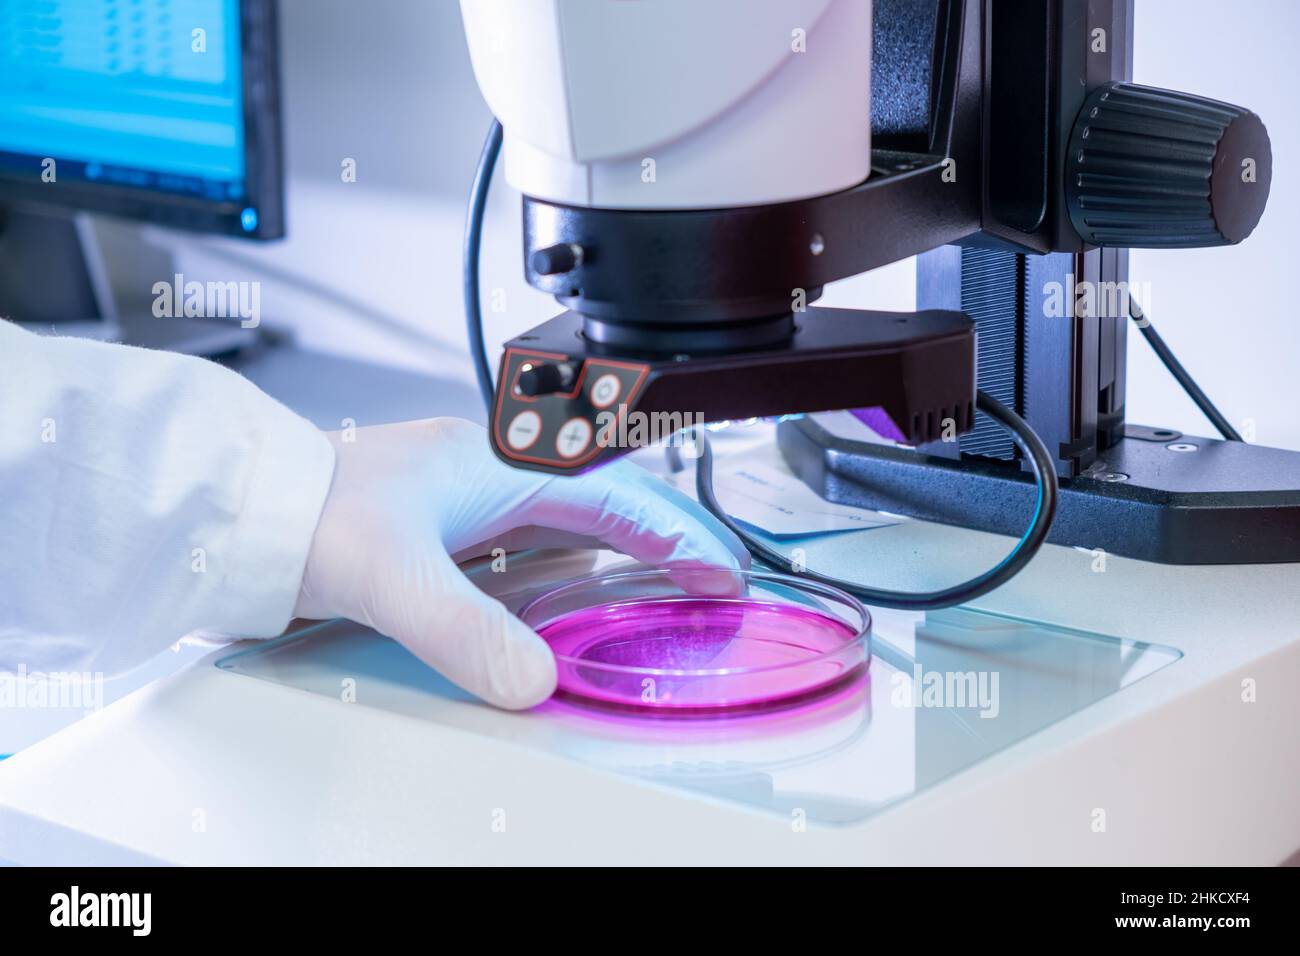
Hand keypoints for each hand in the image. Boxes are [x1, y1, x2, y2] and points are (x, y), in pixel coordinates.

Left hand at [293, 418, 747, 708]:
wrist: (238, 510)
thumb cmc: (305, 515)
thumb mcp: (395, 577)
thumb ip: (465, 630)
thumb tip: (533, 681)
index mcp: (495, 468)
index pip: (612, 500)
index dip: (674, 535)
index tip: (721, 570)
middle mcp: (487, 477)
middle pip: (603, 501)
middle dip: (665, 533)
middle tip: (712, 574)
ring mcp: (463, 501)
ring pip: (568, 519)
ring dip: (621, 546)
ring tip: (665, 579)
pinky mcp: (438, 531)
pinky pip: (529, 541)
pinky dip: (570, 563)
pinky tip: (570, 590)